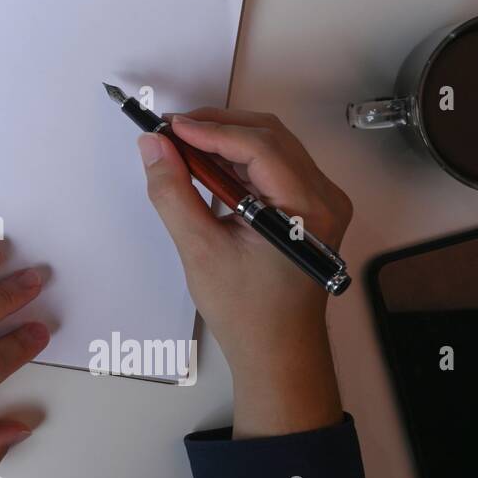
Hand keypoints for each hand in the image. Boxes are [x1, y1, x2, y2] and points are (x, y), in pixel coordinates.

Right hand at [137, 108, 352, 439]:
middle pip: (268, 136)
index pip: (258, 147)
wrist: (278, 350)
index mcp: (307, 209)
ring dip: (225, 140)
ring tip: (182, 147)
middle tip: (170, 132)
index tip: (168, 126)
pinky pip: (273, 166)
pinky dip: (236, 159)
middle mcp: (324, 197)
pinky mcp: (309, 206)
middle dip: (216, 126)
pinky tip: (205, 166)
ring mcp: (321, 200)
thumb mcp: (199, 249)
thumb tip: (153, 146)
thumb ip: (173, 192)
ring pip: (271, 146)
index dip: (209, 130)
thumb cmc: (246, 311)